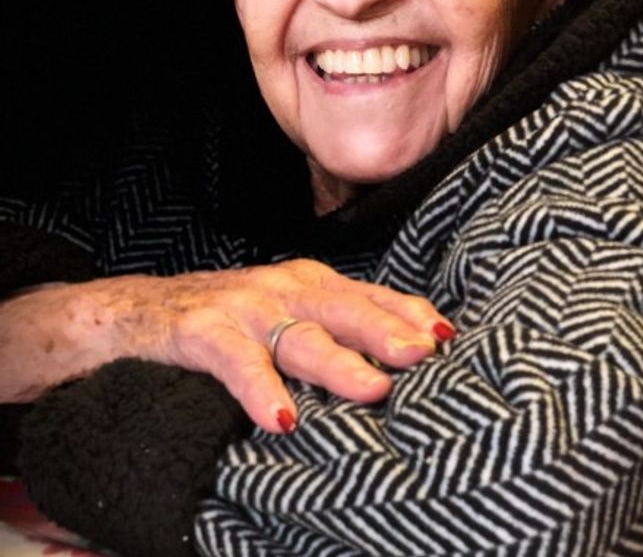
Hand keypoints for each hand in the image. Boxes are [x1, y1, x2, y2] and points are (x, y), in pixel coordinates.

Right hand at [0, 261, 453, 433]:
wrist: (132, 312)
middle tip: (424, 353)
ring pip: (297, 335)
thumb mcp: (283, 317)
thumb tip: (401, 361)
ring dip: (336, 362)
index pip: (368, 295)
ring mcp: (241, 307)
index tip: (448, 336)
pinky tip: (281, 420)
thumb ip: (332, 330)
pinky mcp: (200, 330)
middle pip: (342, 309)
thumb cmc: (225, 320)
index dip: (407, 312)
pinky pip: (235, 361)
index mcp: (308, 284)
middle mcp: (281, 288)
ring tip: (372, 389)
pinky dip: (259, 388)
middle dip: (385, 330)